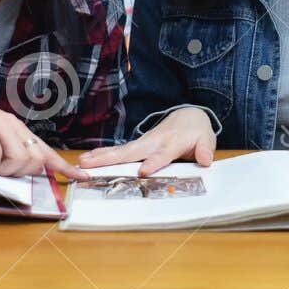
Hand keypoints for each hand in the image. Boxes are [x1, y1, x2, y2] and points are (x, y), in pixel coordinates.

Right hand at [0, 84, 86, 180]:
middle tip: (1, 171)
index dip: (65, 166)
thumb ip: (5, 153)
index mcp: (17, 130)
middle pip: (36, 159)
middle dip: (22, 172)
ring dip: (6, 170)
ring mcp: (0, 124)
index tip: (83, 178)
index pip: (46, 151)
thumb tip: (19, 170)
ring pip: (21, 158)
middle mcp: (13, 125)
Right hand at [76, 106, 216, 176]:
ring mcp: (143, 143)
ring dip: (100, 157)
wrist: (187, 116)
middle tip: (90, 164)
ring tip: (82, 162)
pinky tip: (86, 159)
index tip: (142, 172)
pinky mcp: (137, 146)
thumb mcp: (206, 139)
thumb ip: (205, 149)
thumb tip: (205, 160)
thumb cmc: (196, 131)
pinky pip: (119, 152)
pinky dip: (102, 155)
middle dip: (111, 159)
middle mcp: (153, 142)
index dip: (153, 163)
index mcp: (171, 143)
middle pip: (131, 152)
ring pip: (120, 151)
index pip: (162, 155)